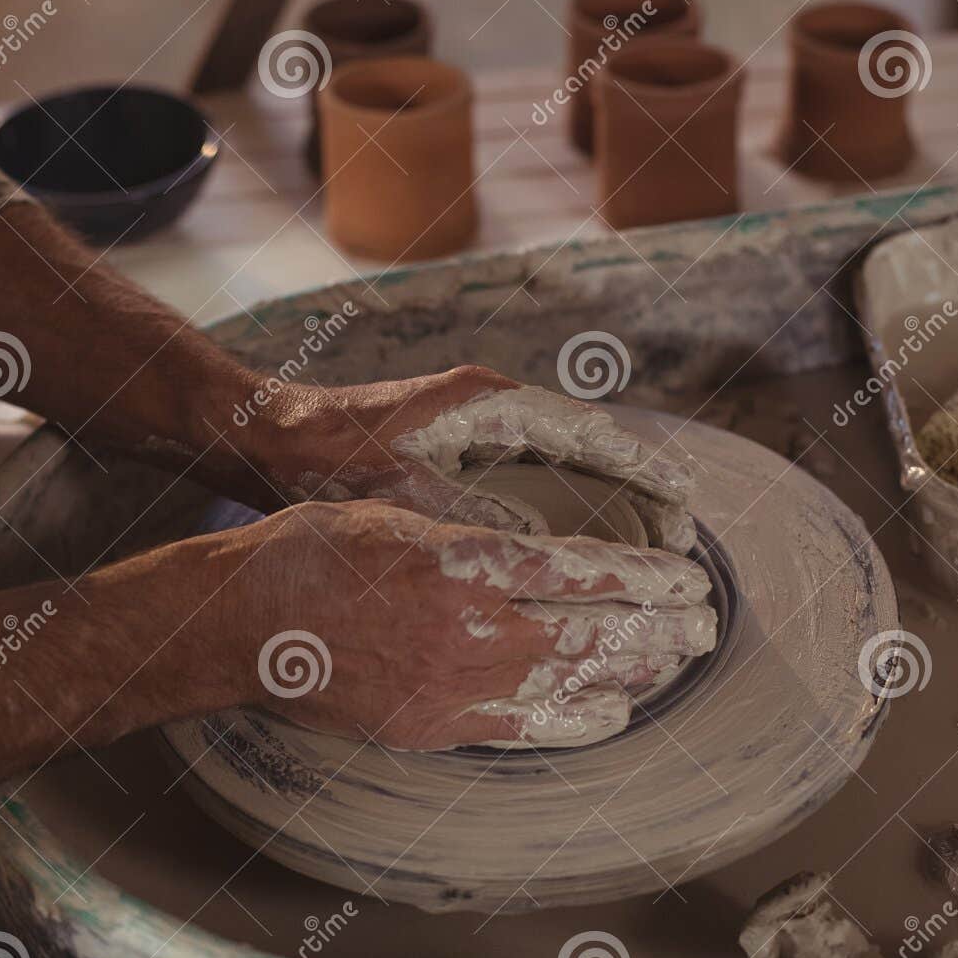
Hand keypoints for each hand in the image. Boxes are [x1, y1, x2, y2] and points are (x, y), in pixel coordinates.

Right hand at [214, 500, 715, 748]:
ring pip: (567, 684)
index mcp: (466, 561)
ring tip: (676, 663)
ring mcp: (451, 684)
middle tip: (706, 626)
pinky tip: (614, 712)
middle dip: (658, 629)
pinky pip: (521, 729)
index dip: (647, 577)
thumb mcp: (404, 512)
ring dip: (631, 674)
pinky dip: (575, 721)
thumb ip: (479, 537)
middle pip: (591, 632)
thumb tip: (550, 557)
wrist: (243, 617)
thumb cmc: (317, 544)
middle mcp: (470, 628)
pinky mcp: (430, 724)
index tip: (689, 576)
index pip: (586, 571)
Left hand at [245, 366, 697, 551]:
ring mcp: (481, 429)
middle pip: (590, 445)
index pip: (587, 431)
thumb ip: (475, 517)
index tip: (684, 498)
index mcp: (486, 404)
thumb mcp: (406, 494)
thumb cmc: (331, 457)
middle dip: (640, 488)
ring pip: (569, 463)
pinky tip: (592, 551)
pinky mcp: (466, 453)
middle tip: (684, 537)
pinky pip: (539, 479)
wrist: (273, 441)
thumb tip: (544, 554)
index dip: (640, 466)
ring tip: (657, 548)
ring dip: (612, 501)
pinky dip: (573, 508)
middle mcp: (492, 409)